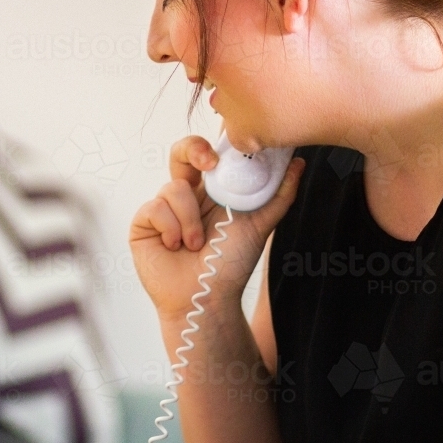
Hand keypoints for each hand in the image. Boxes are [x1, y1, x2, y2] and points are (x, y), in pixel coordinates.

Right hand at [130, 135, 304, 319]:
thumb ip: (279, 195)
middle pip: (180, 153)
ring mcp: (163, 208)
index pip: (209, 154)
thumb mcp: (260, 226)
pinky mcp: (143, 223)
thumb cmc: (229, 265)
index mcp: (211, 191)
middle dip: (193, 150)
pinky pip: (155, 208)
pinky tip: (175, 247)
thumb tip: (299, 163)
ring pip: (173, 188)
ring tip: (196, 244)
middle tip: (208, 163)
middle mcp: (186, 195)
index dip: (215, 144)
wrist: (205, 298)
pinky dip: (171, 229)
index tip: (227, 152)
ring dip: (190, 220)